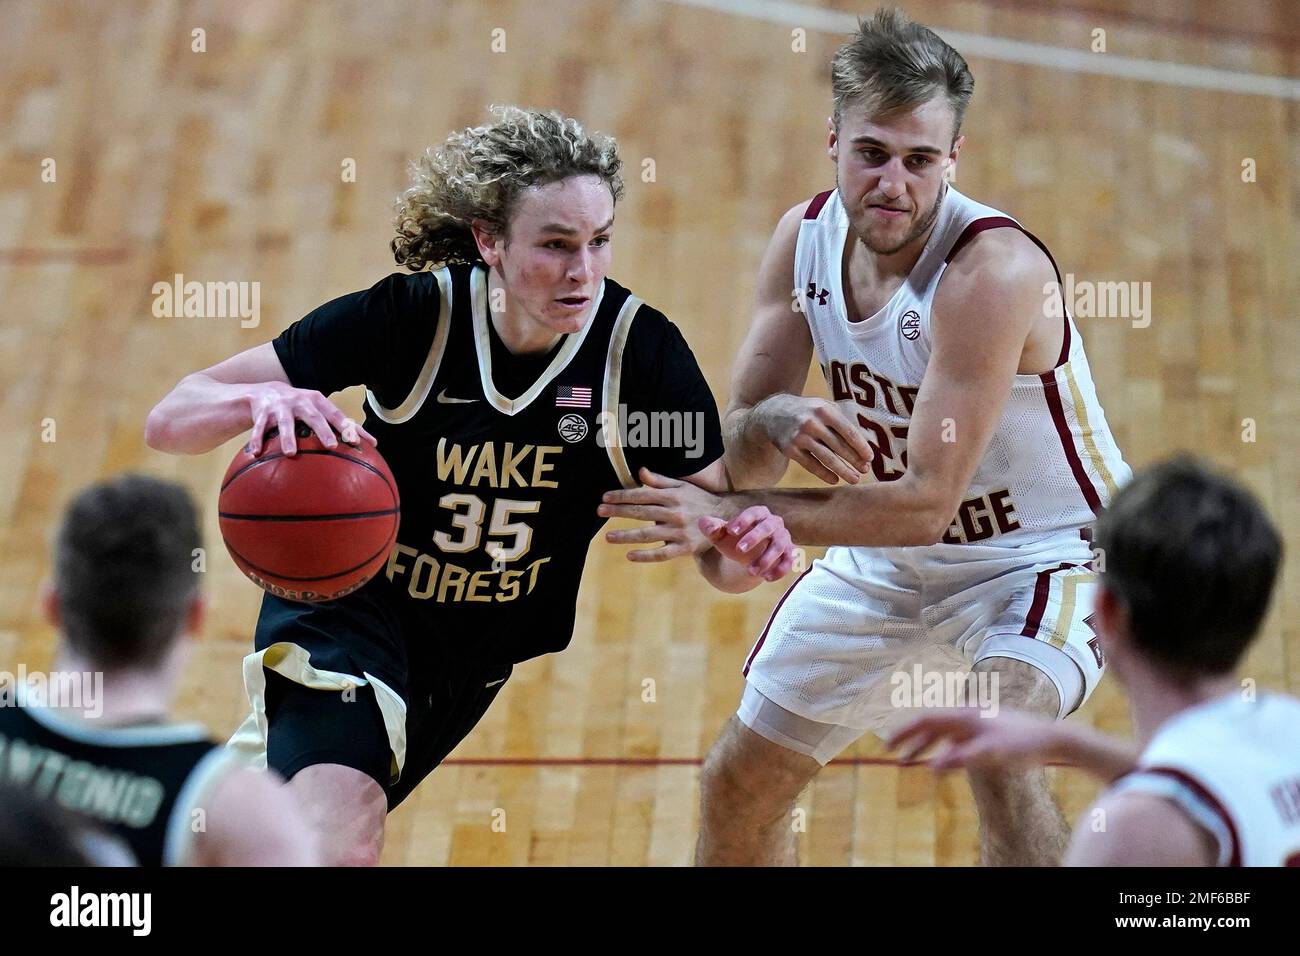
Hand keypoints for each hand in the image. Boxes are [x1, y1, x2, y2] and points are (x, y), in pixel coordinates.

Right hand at [247, 382, 376, 455]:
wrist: (266, 391)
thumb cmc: (301, 407)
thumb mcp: (319, 410)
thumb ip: (341, 425)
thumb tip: (373, 443)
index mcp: (318, 401)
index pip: (336, 414)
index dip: (346, 427)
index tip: (356, 441)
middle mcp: (301, 402)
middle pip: (314, 417)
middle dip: (323, 431)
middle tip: (331, 446)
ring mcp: (281, 406)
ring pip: (285, 423)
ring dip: (288, 437)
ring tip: (290, 453)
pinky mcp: (262, 413)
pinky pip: (259, 428)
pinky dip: (257, 440)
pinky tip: (257, 453)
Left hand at [599, 468, 722, 561]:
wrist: (727, 518)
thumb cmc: (699, 499)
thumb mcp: (682, 486)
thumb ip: (660, 481)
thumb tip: (640, 471)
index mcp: (673, 496)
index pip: (642, 495)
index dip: (622, 495)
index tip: (605, 497)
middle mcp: (675, 513)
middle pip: (641, 513)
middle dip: (618, 512)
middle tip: (599, 511)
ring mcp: (679, 532)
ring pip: (648, 534)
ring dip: (626, 535)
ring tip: (608, 537)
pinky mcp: (685, 548)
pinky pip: (662, 554)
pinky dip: (645, 556)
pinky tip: (629, 555)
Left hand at [699, 508, 795, 581]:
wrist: (748, 556)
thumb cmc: (734, 540)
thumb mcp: (720, 534)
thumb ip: (710, 528)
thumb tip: (709, 527)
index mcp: (758, 513)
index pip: (753, 513)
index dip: (743, 520)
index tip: (730, 531)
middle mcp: (774, 523)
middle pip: (768, 527)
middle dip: (754, 538)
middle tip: (739, 550)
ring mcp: (783, 538)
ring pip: (780, 546)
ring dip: (766, 559)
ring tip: (751, 571)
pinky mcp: (789, 554)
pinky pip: (789, 561)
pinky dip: (780, 570)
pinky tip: (766, 578)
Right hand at [754, 394, 872, 484]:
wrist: (773, 413)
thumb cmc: (808, 412)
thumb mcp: (823, 408)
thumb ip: (841, 421)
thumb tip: (863, 445)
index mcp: (824, 410)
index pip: (848, 431)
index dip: (861, 446)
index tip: (870, 458)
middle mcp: (812, 422)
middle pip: (838, 446)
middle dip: (854, 460)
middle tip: (865, 470)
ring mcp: (799, 437)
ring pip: (826, 458)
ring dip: (843, 470)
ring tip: (854, 479)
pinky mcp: (790, 449)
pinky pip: (811, 465)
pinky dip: (824, 474)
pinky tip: (834, 479)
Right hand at [886, 708, 1062, 770]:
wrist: (1050, 738)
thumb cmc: (1020, 742)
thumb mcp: (990, 752)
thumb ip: (960, 758)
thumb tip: (931, 766)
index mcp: (963, 715)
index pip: (926, 720)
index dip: (905, 731)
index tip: (888, 744)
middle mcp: (965, 716)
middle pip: (930, 725)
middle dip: (909, 738)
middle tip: (890, 752)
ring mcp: (974, 723)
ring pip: (941, 733)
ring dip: (924, 746)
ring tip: (908, 761)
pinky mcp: (982, 732)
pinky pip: (953, 739)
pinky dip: (941, 750)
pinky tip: (939, 761)